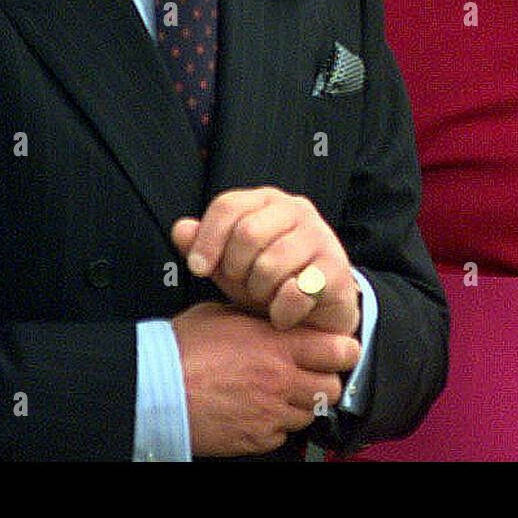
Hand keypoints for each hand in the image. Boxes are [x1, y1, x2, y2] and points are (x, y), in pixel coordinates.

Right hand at [171, 301, 361, 456]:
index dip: (342, 349)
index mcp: (277, 345)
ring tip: (278, 392)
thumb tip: (272, 315)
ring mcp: (270, 414)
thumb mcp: (225, 313)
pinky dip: (276, 424)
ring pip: (310, 414)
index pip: (338, 350)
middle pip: (332, 388)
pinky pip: (283, 435)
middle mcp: (281, 381)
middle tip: (310, 373)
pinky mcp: (256, 439)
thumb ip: (257, 317)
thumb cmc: (183, 348)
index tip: (339, 349)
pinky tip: (257, 410)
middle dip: (324, 380)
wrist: (155, 388)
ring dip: (300, 404)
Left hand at [172, 187, 359, 335]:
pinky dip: (281, 312)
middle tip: (243, 285)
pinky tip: (283, 316)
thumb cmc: (267, 283)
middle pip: (247, 234)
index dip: (207, 239)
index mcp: (267, 201)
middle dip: (236, 270)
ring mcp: (320, 237)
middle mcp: (296, 210)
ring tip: (265, 298)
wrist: (315, 316)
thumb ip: (202, 246)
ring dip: (259, 292)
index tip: (198, 269)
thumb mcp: (229, 265)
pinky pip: (295, 292)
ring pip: (270, 264)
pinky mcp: (337, 269)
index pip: (228, 206)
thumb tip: (180, 229)